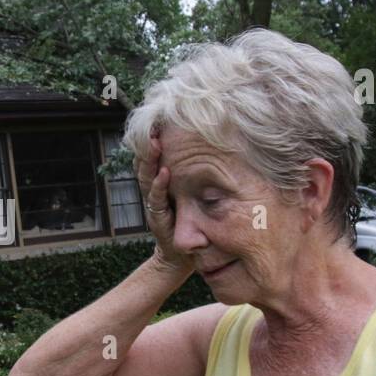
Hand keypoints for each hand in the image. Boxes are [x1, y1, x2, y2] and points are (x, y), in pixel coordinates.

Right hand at [134, 130, 194, 275]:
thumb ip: (206, 178)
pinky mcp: (158, 219)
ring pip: (147, 178)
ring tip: (154, 142)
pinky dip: (158, 185)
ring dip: (150, 159)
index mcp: (165, 184)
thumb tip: (227, 148)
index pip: (157, 157)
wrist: (185, 256)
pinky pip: (156, 199)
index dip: (156, 139)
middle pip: (148, 162)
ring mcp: (156, 205)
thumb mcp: (200, 196)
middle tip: (154, 124)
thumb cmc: (196, 224)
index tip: (159, 119)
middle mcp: (157, 192)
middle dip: (149, 144)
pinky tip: (163, 172)